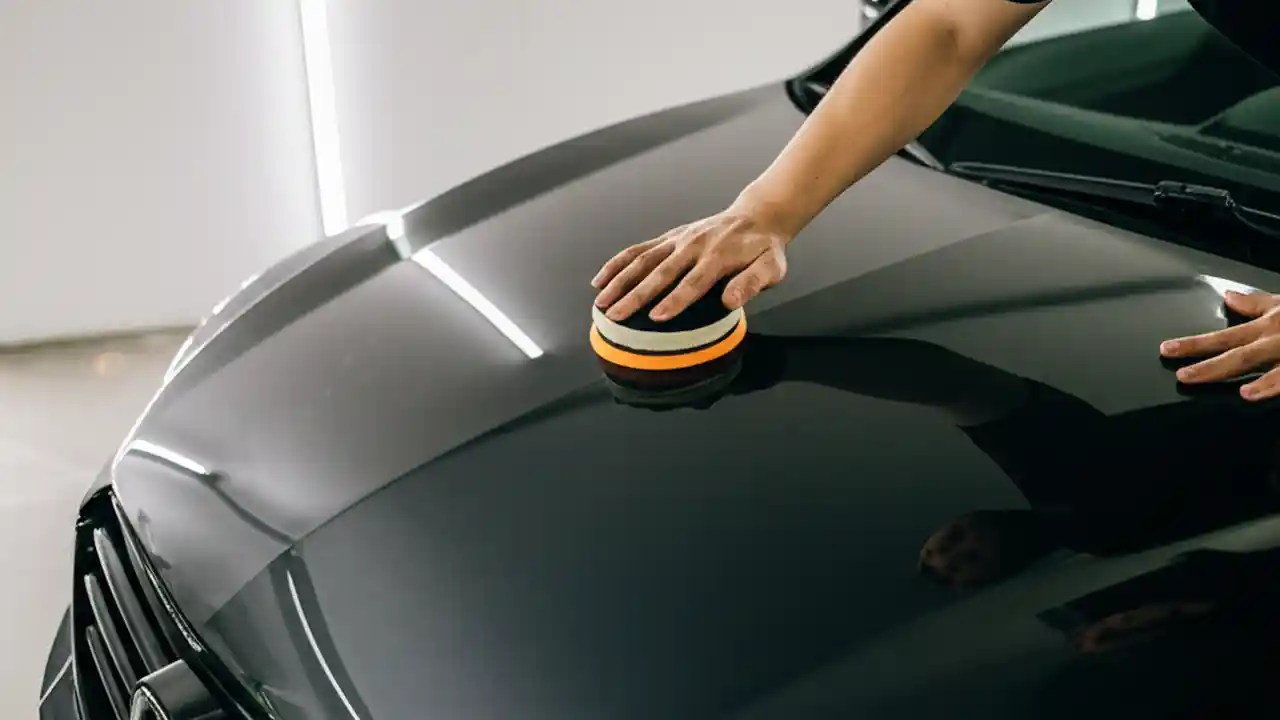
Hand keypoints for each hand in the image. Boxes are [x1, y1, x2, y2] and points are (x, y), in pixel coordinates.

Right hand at [591, 205, 791, 321]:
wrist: (757, 217)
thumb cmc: (765, 250)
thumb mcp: (772, 268)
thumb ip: (753, 283)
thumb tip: (730, 301)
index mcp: (719, 256)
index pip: (694, 282)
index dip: (675, 300)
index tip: (656, 317)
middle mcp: (693, 245)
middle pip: (660, 272)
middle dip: (636, 295)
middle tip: (616, 316)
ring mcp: (678, 239)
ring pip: (643, 260)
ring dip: (619, 281)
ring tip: (601, 303)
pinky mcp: (668, 238)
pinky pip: (638, 250)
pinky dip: (617, 264)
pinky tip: (600, 281)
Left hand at [1160, 290, 1279, 399]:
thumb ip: (1255, 303)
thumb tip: (1228, 296)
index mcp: (1265, 327)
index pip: (1223, 337)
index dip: (1194, 344)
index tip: (1166, 350)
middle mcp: (1271, 341)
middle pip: (1234, 354)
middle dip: (1206, 365)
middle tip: (1181, 375)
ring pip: (1253, 364)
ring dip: (1226, 371)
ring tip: (1208, 383)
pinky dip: (1267, 386)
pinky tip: (1249, 394)